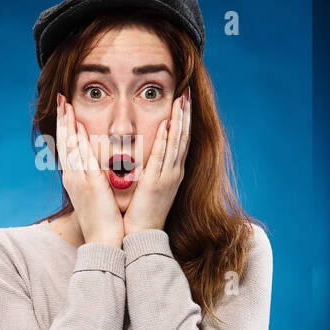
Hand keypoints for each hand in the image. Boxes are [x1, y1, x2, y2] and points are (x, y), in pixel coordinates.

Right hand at [56, 94, 123, 247]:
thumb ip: (95, 181)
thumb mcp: (97, 196)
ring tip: (65, 104)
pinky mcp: (89, 184)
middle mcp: (73, 177)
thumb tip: (98, 170)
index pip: (68, 148)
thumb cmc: (104, 221)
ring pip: (69, 145)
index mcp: (75, 179)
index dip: (66, 128)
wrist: (104, 242)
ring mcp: (79, 179)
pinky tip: (78, 126)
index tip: (65, 110)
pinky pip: (82, 157)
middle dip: (62, 120)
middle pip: (64, 142)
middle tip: (60, 99)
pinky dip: (78, 140)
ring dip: (67, 123)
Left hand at [124, 90, 190, 235]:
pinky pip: (162, 157)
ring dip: (179, 121)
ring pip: (176, 144)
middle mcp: (174, 173)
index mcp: (172, 173)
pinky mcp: (157, 183)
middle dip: (185, 115)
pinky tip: (167, 125)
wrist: (142, 235)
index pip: (180, 142)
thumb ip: (151, 171)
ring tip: (182, 101)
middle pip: (183, 138)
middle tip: (186, 94)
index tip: (183, 103)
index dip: (183, 121)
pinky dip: (166, 140)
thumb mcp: (149, 189)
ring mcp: (168, 177)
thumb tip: (147, 158)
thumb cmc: (142, 214)